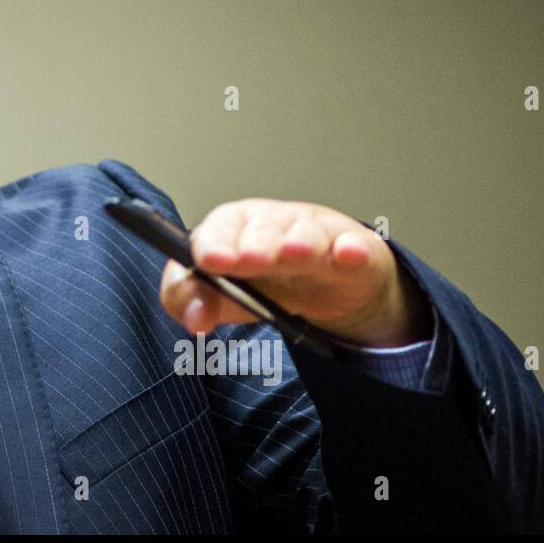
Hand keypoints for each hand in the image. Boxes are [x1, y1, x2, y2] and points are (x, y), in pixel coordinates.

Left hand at [157, 198, 430, 347]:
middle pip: (263, 229)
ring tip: (294, 253)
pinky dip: (351, 251)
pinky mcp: (351, 250)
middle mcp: (272, 225)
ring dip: (300, 243)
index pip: (219, 229)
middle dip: (256, 244)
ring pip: (306, 235)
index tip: (209, 261)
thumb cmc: (265, 281)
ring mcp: (314, 234)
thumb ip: (191, 301)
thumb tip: (194, 317)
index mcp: (233, 228)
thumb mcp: (220, 294)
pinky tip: (348, 255)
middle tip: (249, 259)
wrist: (327, 285)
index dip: (214, 243)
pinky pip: (352, 248)